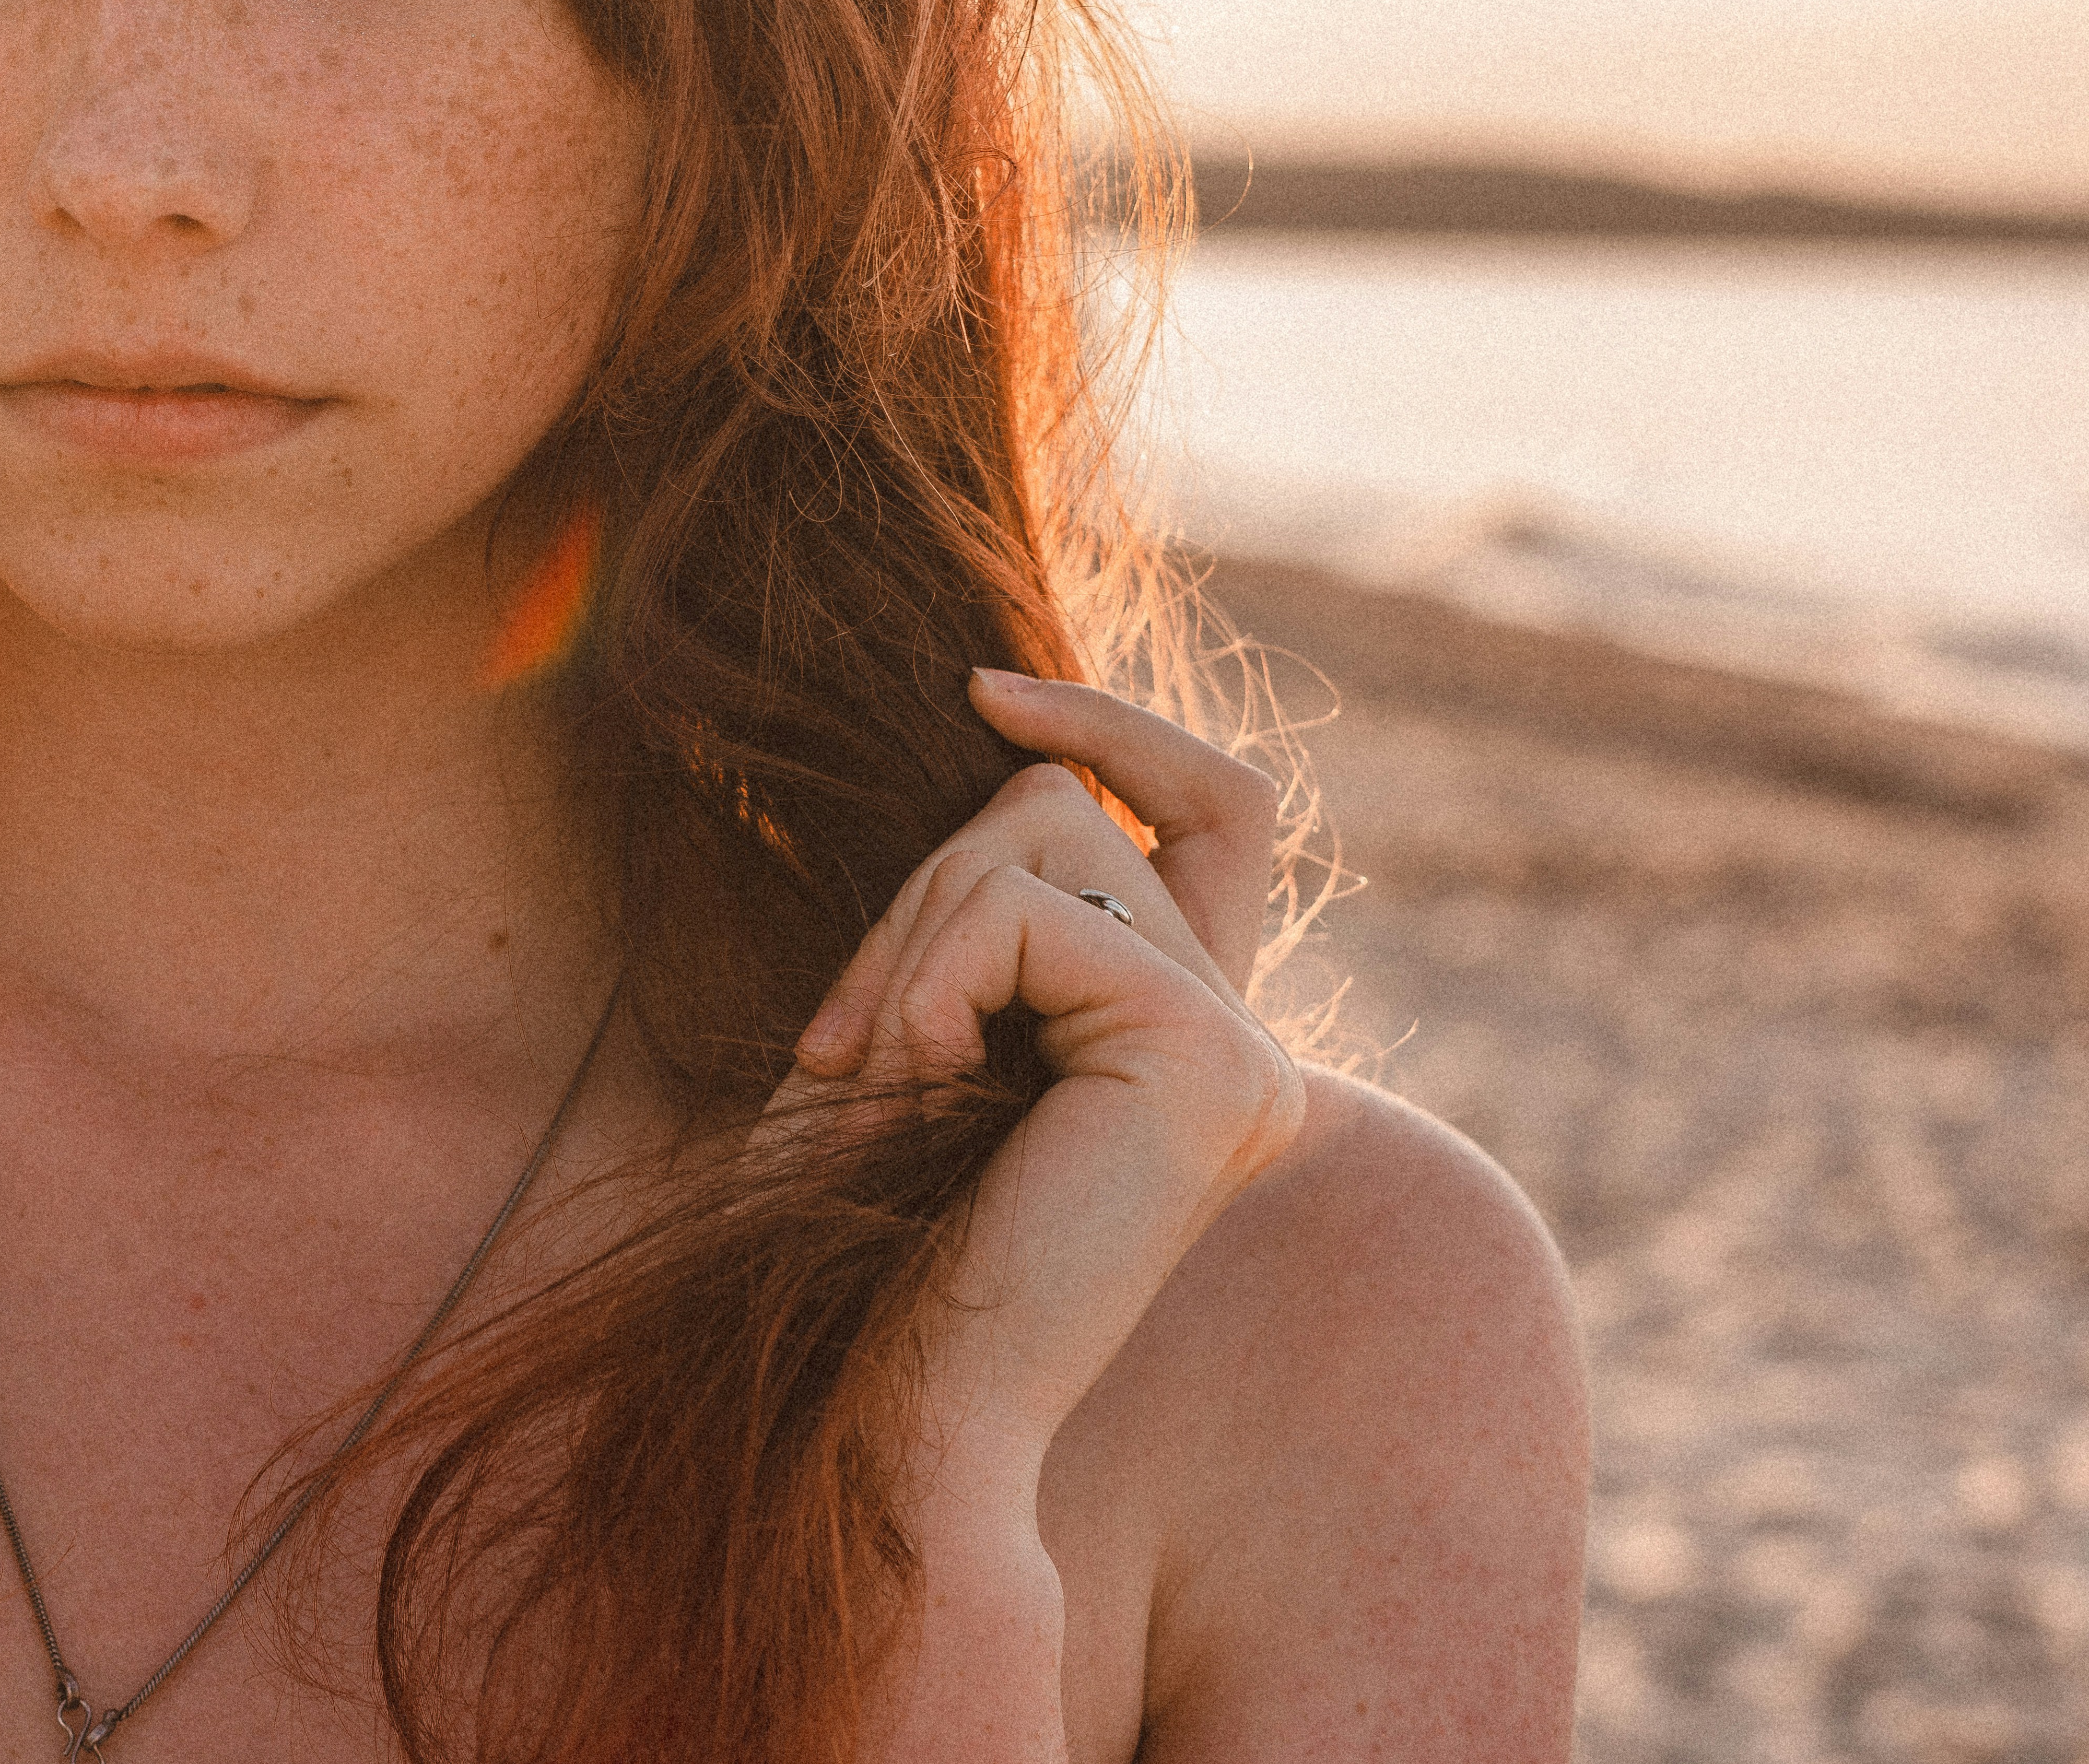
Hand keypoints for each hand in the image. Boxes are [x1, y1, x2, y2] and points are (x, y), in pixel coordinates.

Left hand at [776, 670, 1306, 1471]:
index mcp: (1184, 1023)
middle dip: (910, 896)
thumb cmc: (870, 1229)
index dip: (1113, 722)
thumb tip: (1008, 726)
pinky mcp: (1209, 1058)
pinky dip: (926, 981)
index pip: (1214, 805)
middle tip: (844, 1049)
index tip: (978, 692)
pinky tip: (916, 1091)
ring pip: (1035, 834)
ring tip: (879, 1081)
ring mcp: (1244, 1050)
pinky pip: (1022, 908)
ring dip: (905, 941)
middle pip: (1061, 805)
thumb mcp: (927, 1014)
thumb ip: (986, 895)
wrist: (898, 1396)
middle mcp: (1241, 1033)